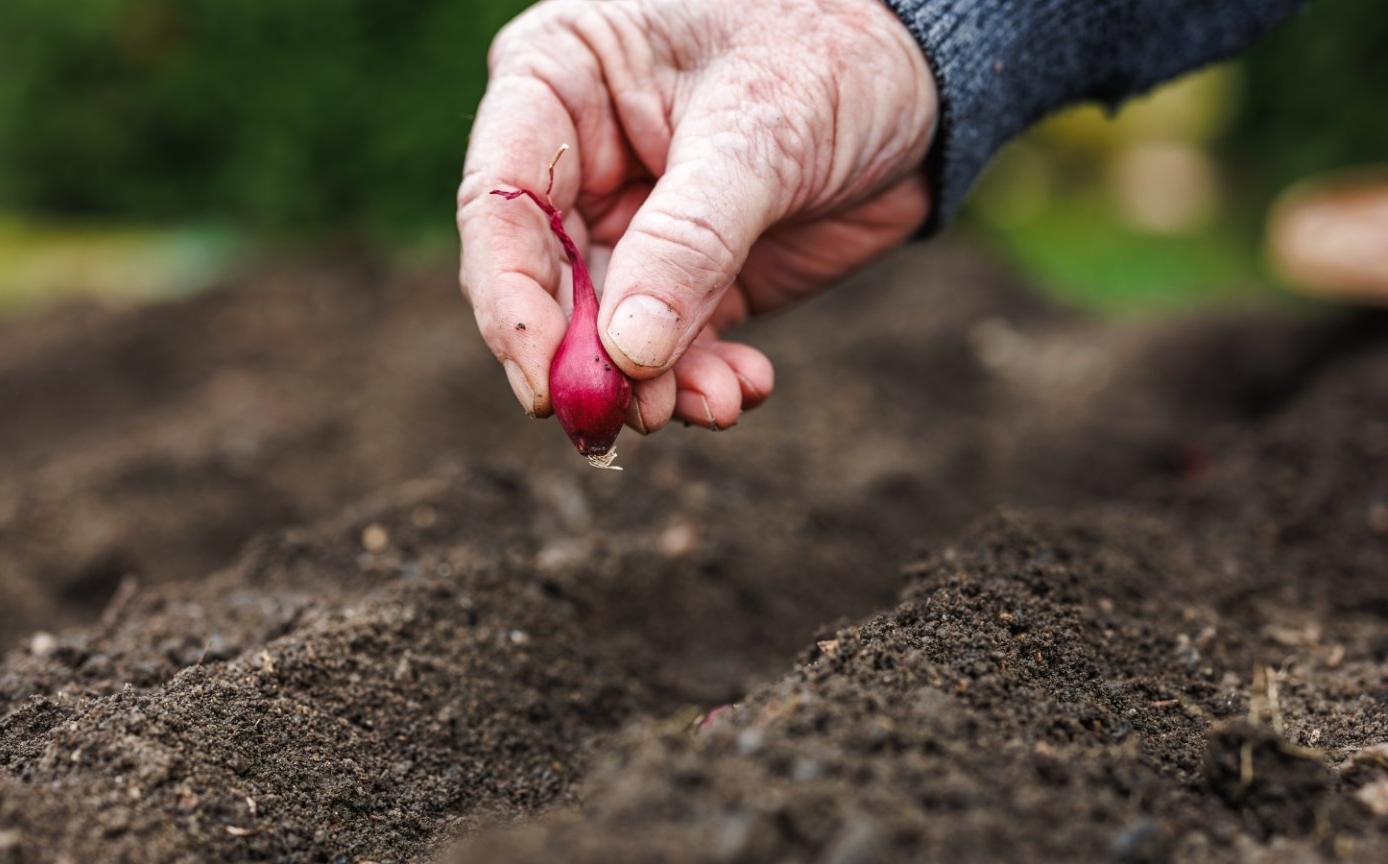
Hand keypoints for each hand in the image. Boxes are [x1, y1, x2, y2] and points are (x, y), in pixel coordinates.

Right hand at [457, 0, 937, 431]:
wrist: (927, 73)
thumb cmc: (832, 45)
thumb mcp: (760, 127)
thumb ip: (689, 238)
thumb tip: (628, 353)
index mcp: (559, 82)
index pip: (501, 203)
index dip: (511, 299)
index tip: (543, 381)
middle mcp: (580, 160)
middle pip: (544, 283)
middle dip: (586, 360)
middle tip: (626, 417)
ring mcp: (634, 225)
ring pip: (608, 333)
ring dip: (650, 386)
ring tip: (708, 405)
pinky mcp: (692, 279)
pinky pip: (675, 351)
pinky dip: (702, 383)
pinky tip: (742, 388)